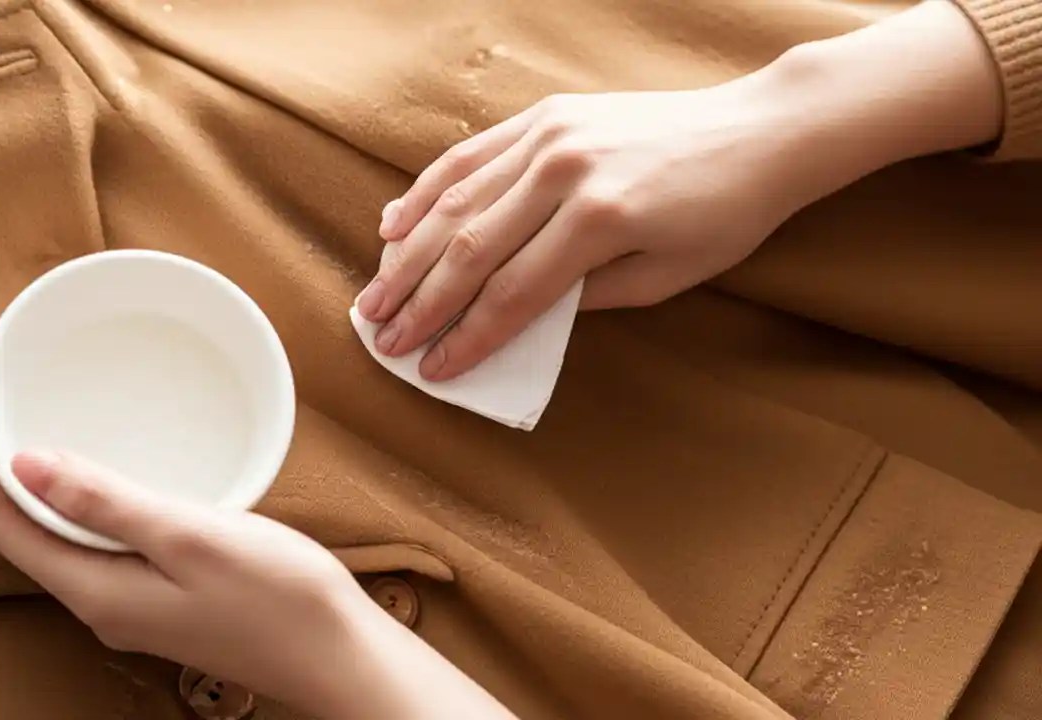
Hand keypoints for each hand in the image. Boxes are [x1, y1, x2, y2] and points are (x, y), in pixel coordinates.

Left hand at [0, 379, 516, 719]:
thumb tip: (23, 463)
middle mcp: (100, 603)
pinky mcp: (160, 595)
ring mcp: (130, 603)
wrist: (338, 654)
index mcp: (94, 590)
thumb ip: (105, 502)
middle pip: (17, 530)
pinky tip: (104, 469)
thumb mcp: (190, 536)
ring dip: (35, 479)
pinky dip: (81, 497)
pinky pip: (95, 541)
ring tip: (36, 421)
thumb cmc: (278, 597)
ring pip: (55, 534)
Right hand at [355, 1, 1001, 381]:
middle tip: (382, 338)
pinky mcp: (543, 113)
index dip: (467, 337)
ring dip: (408, 253)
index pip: (513, 292)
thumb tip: (517, 317)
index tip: (433, 370)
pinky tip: (395, 226)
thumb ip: (586, 298)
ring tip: (374, 295)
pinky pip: (469, 157)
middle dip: (420, 301)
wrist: (757, 131)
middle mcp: (563, 170)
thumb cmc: (723, 214)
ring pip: (456, 200)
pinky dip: (427, 193)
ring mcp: (548, 134)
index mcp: (600, 218)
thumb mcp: (665, 277)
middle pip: (469, 247)